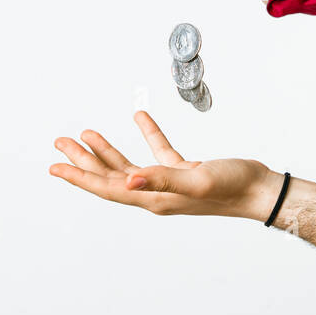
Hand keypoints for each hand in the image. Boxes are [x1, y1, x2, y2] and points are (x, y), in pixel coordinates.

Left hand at [49, 110, 279, 220]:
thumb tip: (128, 181)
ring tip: (85, 133)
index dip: (79, 176)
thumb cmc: (232, 188)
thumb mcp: (195, 181)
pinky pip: (158, 152)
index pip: (107, 187)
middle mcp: (156, 193)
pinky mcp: (185, 172)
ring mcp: (169, 183)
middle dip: (83, 160)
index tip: (55, 167)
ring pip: (128, 165)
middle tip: (59, 143)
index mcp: (153, 198)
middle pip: (110, 176)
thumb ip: (161, 180)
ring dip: (106, 150)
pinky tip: (139, 117)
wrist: (261, 190)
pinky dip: (147, 134)